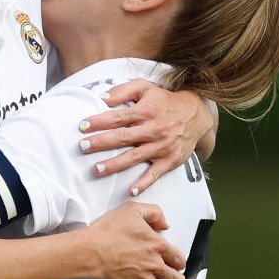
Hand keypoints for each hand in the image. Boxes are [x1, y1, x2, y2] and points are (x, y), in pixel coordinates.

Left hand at [78, 81, 211, 196]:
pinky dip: (144, 183)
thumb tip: (102, 98)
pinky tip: (131, 191)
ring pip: (134, 157)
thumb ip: (123, 91)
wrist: (196, 115)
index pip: (118, 117)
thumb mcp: (145, 88)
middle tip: (83, 147)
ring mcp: (161, 146)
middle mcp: (153, 129)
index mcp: (146, 111)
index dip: (99, 121)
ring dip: (115, 164)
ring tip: (97, 169)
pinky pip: (155, 174)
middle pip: (123, 138)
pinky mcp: (169, 160)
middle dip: (101, 142)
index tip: (82, 126)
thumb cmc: (164, 101)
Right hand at [85, 202, 186, 278]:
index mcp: (156, 246)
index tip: (178, 265)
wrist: (90, 250)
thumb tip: (165, 225)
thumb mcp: (133, 210)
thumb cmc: (109, 230)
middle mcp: (154, 265)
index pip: (177, 257)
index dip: (179, 262)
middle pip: (174, 278)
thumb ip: (154, 213)